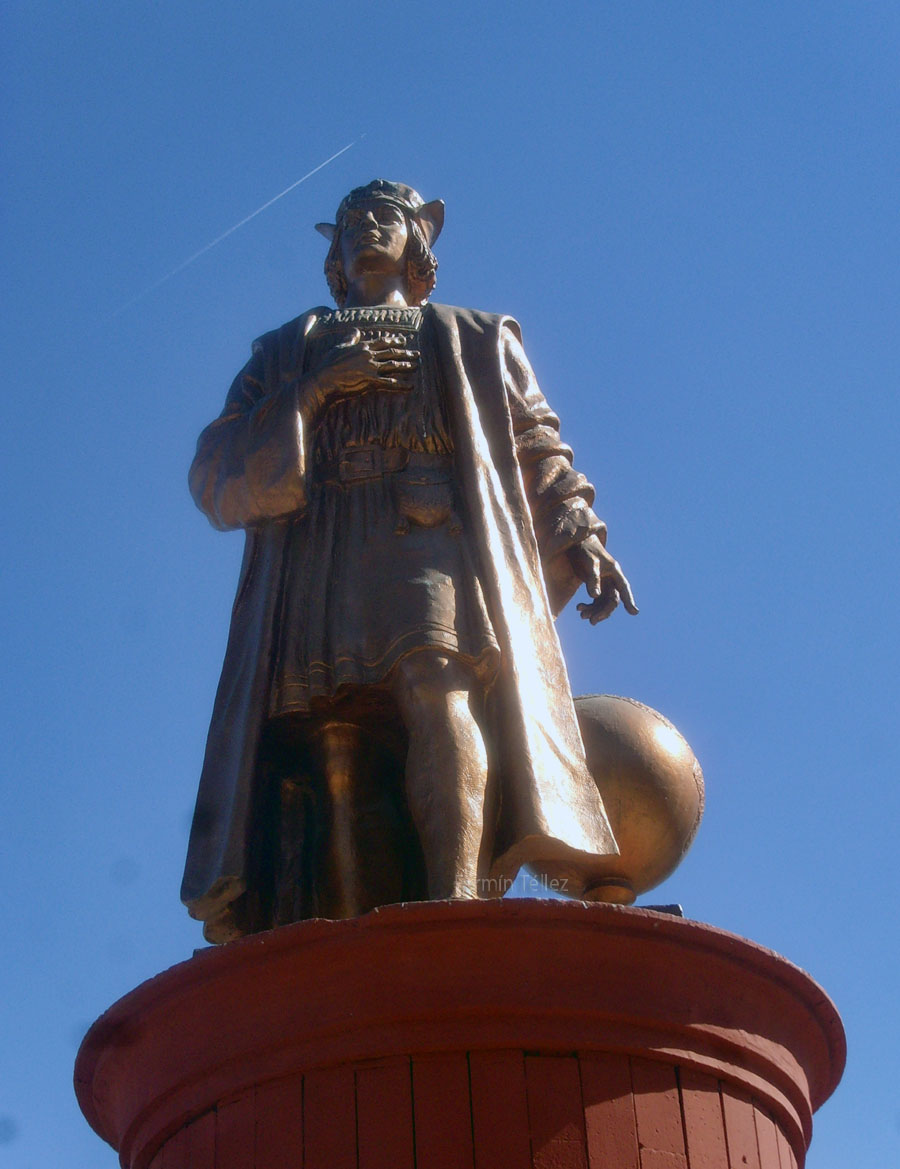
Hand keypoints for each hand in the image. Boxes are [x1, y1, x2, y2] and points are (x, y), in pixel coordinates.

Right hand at [304, 330, 418, 410]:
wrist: (324, 380)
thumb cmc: (328, 365)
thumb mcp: (339, 347)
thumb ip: (349, 339)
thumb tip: (355, 331)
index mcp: (362, 346)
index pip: (382, 342)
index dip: (394, 341)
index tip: (403, 341)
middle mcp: (369, 355)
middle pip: (391, 353)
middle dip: (406, 353)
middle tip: (417, 354)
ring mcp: (370, 368)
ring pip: (393, 366)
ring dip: (407, 366)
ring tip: (416, 367)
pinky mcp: (370, 381)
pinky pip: (390, 383)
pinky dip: (402, 385)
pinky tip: (411, 386)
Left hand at [571, 534, 638, 623]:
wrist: (576, 542)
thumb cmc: (585, 550)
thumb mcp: (589, 563)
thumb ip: (592, 579)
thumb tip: (594, 596)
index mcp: (614, 571)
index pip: (623, 588)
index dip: (629, 600)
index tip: (634, 612)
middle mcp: (611, 579)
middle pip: (612, 600)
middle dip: (603, 611)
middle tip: (592, 621)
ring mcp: (604, 583)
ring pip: (603, 602)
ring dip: (594, 611)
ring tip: (582, 615)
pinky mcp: (595, 585)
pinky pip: (595, 600)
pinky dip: (588, 606)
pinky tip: (579, 608)